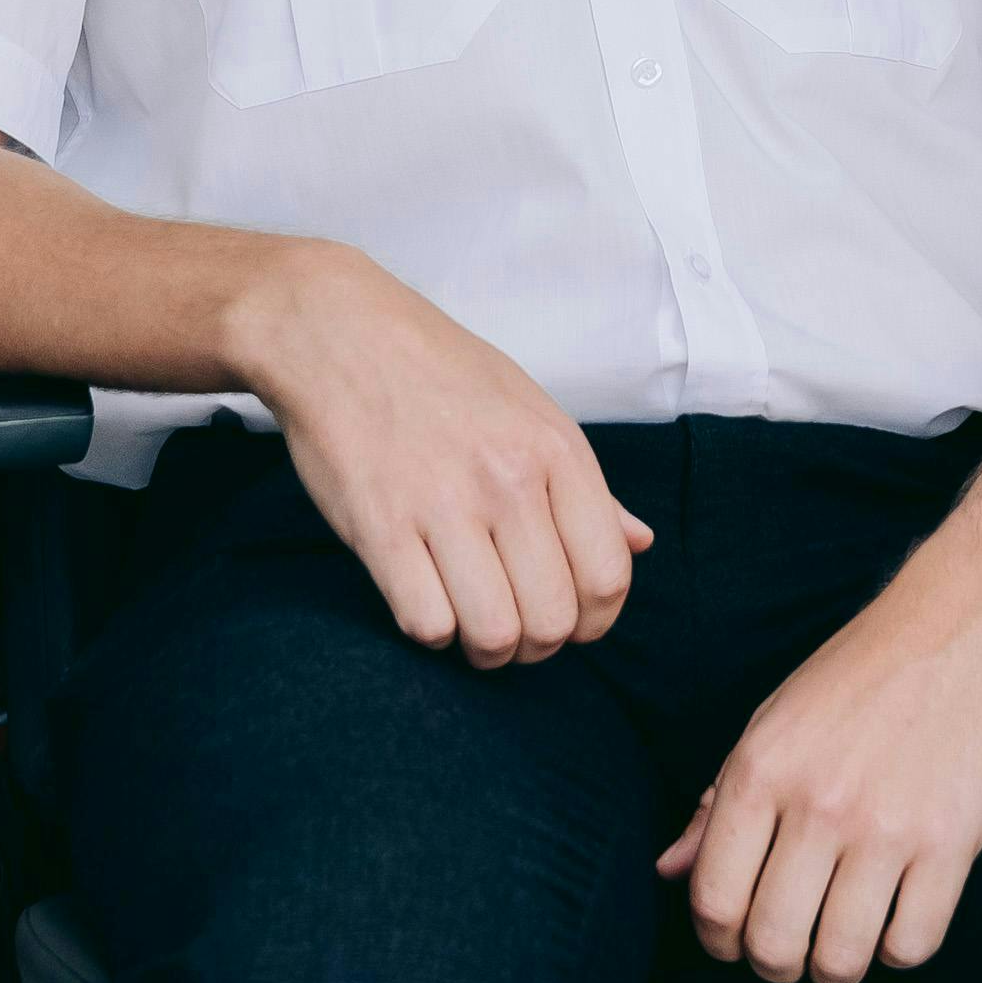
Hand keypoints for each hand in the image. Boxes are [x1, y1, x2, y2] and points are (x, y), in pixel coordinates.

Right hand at [231, 242, 650, 668]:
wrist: (340, 333)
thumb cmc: (442, 372)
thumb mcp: (532, 410)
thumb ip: (588, 486)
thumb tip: (641, 542)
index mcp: (557, 452)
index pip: (608, 576)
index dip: (595, 620)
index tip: (569, 621)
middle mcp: (509, 481)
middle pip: (554, 619)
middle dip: (537, 645)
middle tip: (513, 629)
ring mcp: (443, 505)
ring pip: (494, 633)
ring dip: (485, 649)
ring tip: (470, 624)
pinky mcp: (379, 527)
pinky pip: (426, 622)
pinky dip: (429, 629)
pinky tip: (423, 597)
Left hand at [659, 567, 981, 982]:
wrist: (965, 623)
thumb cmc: (863, 671)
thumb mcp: (773, 719)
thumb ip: (720, 801)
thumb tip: (670, 869)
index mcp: (763, 768)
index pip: (714, 899)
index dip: (718, 939)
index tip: (736, 937)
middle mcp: (818, 802)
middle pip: (772, 943)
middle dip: (775, 964)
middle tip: (791, 947)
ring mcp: (888, 826)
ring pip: (840, 959)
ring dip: (835, 967)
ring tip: (843, 940)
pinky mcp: (952, 841)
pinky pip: (912, 945)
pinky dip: (898, 950)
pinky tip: (897, 917)